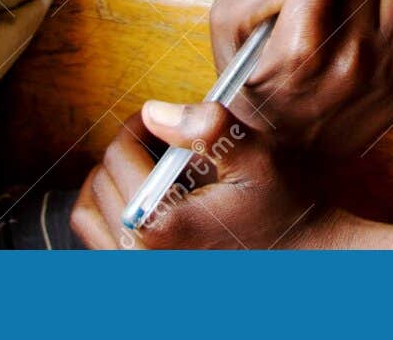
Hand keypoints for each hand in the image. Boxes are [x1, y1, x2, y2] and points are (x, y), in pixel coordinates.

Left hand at [70, 101, 342, 249]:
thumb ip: (209, 129)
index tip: (159, 120)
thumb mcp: (258, 161)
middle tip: (159, 141)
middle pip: (100, 182)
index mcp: (162, 225)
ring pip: (89, 215)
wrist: (303, 262)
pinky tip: (148, 201)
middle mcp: (139, 258)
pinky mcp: (141, 279)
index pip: (118, 156)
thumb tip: (154, 112)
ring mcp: (137, 274)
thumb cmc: (283, 213)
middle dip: (127, 152)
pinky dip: (111, 215)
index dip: (137, 125)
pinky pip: (100, 243)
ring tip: (148, 169)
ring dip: (110, 183)